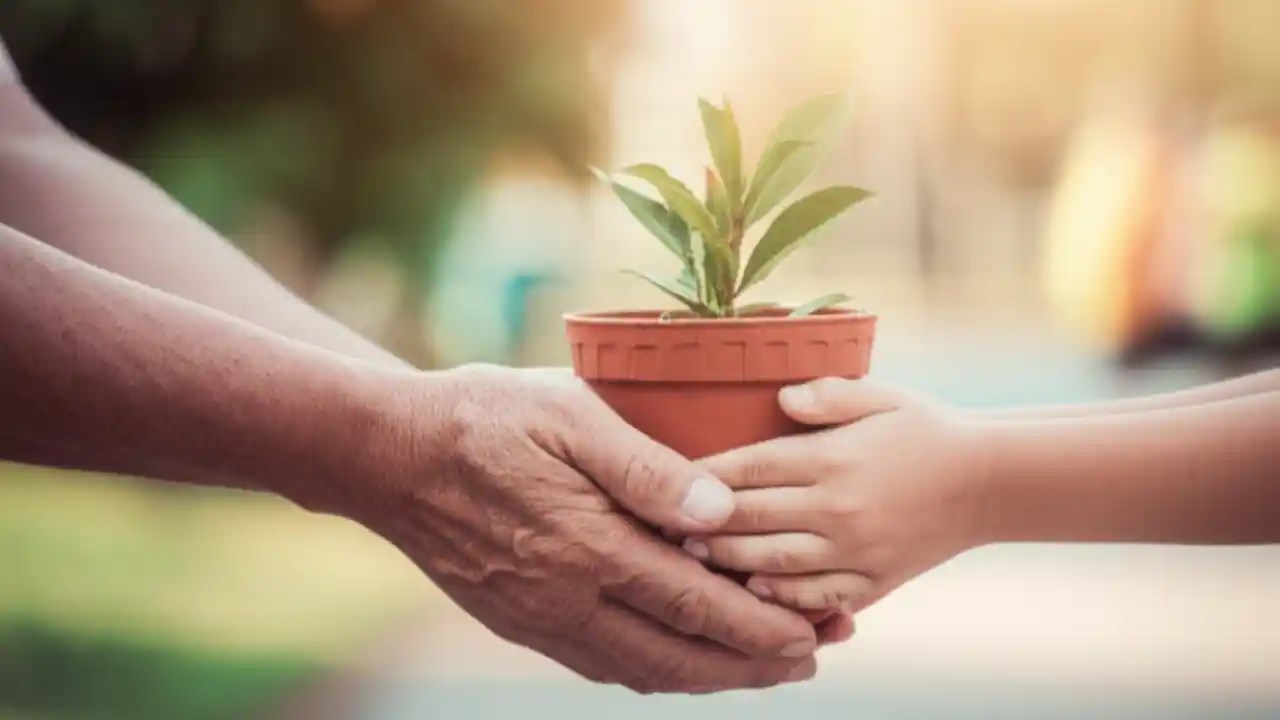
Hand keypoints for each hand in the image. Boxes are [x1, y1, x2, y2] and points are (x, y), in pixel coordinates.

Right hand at [342, 364, 819, 693]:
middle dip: (752, 667)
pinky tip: (679, 655)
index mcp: (588, 546)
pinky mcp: (518, 621)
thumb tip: (720, 512)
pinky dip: (654, 669)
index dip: (762, 628)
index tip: (816, 636)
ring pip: (641, 670)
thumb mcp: (569, 413)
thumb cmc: (485, 417)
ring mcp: (539, 619)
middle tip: (810, 663)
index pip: (696, 605)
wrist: (388, 454)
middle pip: (679, 657)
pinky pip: (600, 664)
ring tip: (759, 668)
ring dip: (709, 676)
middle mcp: (566, 599)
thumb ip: (647, 466)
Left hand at [689, 378, 988, 614]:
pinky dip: (780, 598)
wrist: (987, 483)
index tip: (669, 477)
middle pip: (749, 518)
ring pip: (772, 562)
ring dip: (726, 561)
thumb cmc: (923, 430)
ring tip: (690, 558)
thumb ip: (829, 393)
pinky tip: (752, 592)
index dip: (703, 474)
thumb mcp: (881, 395)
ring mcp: (854, 551)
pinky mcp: (872, 582)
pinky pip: (816, 597)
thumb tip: (780, 396)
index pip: (749, 465)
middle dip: (700, 522)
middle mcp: (838, 507)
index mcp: (833, 457)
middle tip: (659, 524)